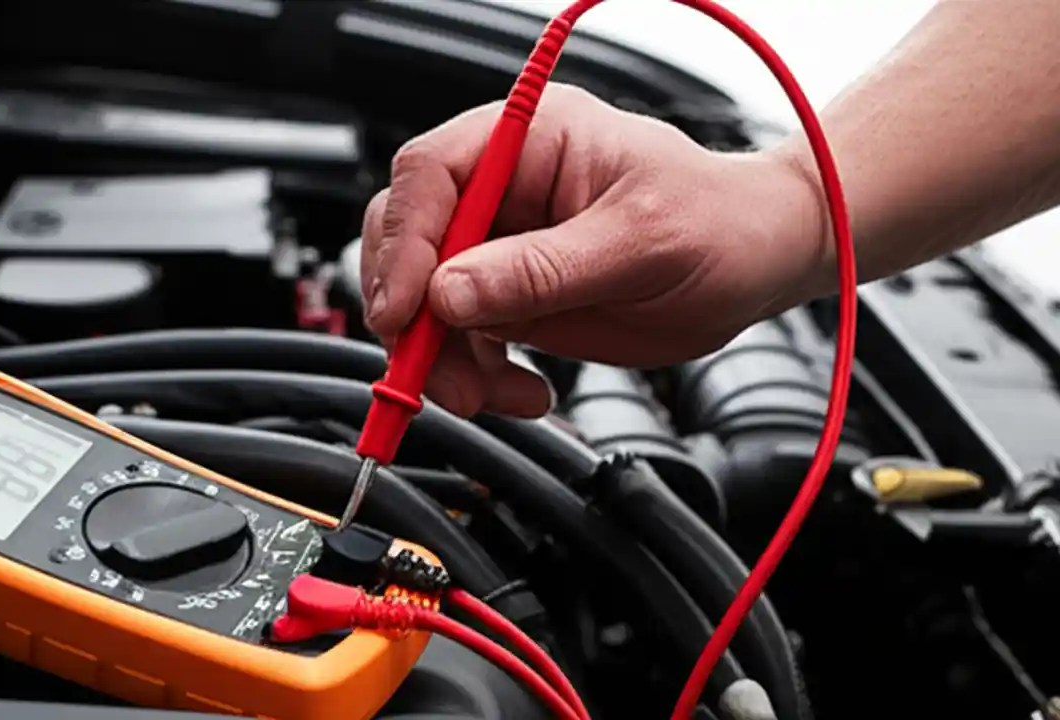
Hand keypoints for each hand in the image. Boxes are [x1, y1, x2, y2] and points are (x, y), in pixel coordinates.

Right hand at [360, 84, 829, 418]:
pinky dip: (475, 376)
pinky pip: (458, 339)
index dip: (405, 243)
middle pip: (408, 240)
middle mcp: (502, 187)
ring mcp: (500, 243)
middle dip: (412, 314)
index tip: (406, 311)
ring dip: (444, 359)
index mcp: (529, 139)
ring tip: (496, 394)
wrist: (756, 264)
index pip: (430, 175)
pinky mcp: (506, 295)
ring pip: (424, 302)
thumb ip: (542, 270)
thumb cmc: (718, 224)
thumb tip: (450, 293)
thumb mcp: (640, 244)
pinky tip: (522, 392)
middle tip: (436, 370)